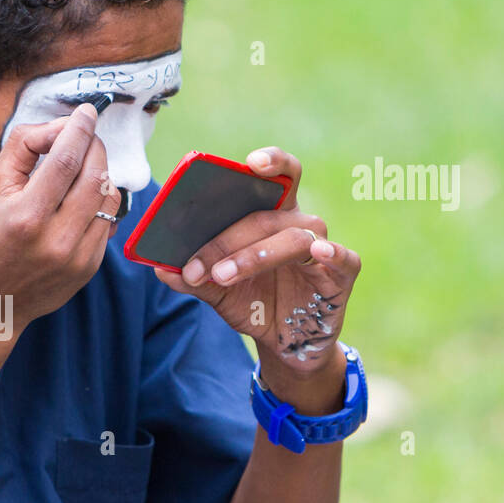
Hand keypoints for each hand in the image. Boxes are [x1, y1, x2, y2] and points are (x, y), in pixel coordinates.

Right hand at [0, 103, 122, 334]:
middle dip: (93, 146)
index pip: (65, 159)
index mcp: (26, 217)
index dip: (79, 129)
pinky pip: (108, 221)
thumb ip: (24, 147)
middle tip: (84, 137)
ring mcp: (77, 257)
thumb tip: (62, 127)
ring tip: (83, 167)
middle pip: (94, 175)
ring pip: (108, 197)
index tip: (87, 112)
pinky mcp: (89, 268)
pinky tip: (81, 198)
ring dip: (100, 172)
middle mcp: (56, 240)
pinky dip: (99, 201)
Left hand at [153, 147, 361, 384]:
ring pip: (292, 238)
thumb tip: (160, 267)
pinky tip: (319, 251)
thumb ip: (191, 277)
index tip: (250, 161)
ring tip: (222, 276)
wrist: (281, 341)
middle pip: (265, 216)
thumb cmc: (253, 302)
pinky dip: (332, 252)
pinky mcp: (342, 274)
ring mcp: (323, 247)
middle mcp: (299, 223)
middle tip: (196, 267)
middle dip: (225, 241)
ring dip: (253, 256)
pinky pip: (342, 257)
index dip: (270, 161)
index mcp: (269, 215)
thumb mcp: (216, 291)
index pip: (277, 175)